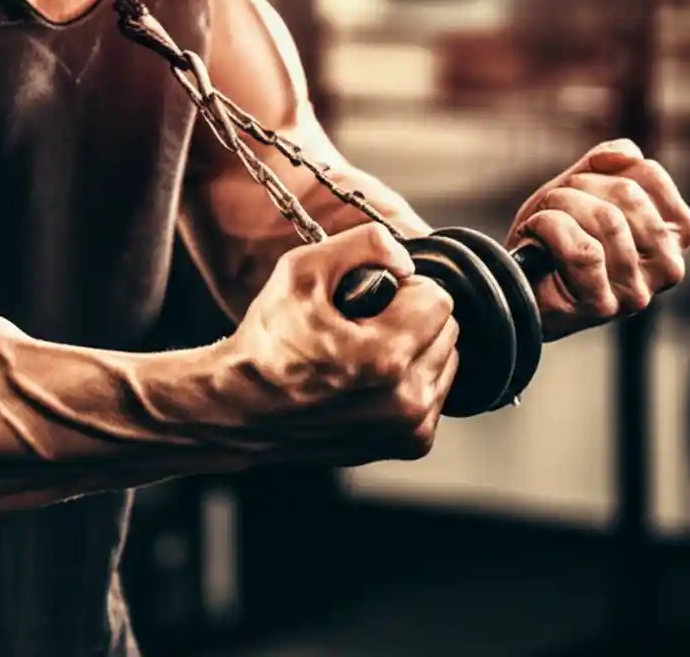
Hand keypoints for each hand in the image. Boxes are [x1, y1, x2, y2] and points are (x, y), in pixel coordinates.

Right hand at [226, 223, 458, 463]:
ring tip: (368, 352)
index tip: (370, 298)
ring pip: (445, 361)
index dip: (402, 288)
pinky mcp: (409, 444)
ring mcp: (410, 427)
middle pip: (447, 330)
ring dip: (416, 349)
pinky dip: (412, 380)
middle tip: (365, 325)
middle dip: (413, 318)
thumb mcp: (300, 271)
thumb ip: (362, 244)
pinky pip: (435, 392)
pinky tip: (372, 379)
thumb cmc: (267, 343)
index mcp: (386, 358)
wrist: (243, 410)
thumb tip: (405, 257)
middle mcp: (406, 400)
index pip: (438, 299)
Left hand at [506, 139, 689, 339]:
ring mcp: (638, 292)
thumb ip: (605, 163)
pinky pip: (582, 251)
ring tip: (542, 220)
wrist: (518, 283)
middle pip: (628, 195)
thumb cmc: (555, 235)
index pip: (649, 174)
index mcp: (676, 233)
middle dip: (576, 188)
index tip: (577, 184)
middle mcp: (669, 266)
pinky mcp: (604, 308)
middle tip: (553, 204)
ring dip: (559, 208)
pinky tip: (535, 236)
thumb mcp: (581, 189)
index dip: (602, 170)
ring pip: (607, 220)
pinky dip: (548, 229)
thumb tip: (626, 155)